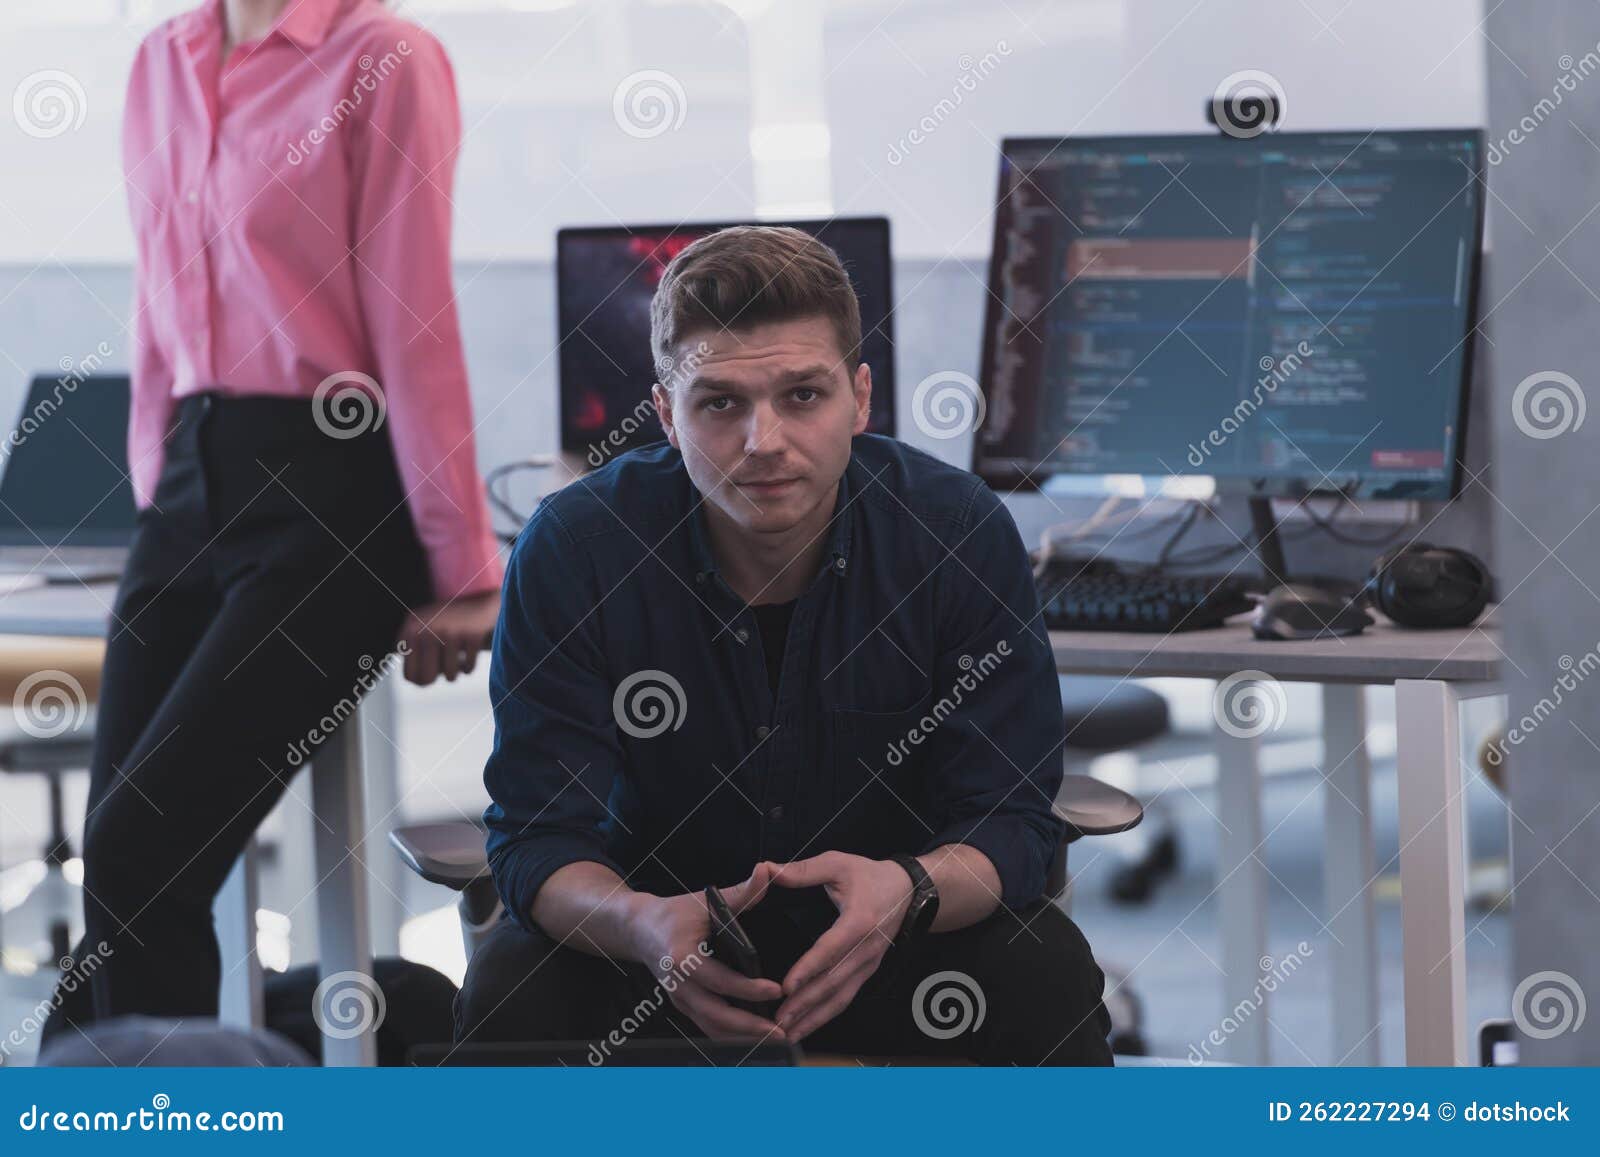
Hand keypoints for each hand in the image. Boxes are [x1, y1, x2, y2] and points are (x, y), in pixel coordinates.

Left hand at [396, 589, 499, 684]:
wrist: (480, 596)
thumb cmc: (447, 621)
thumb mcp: (423, 629)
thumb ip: (413, 651)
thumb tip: (416, 681)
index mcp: (410, 629)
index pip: (408, 675)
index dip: (421, 680)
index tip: (431, 674)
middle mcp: (426, 628)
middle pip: (426, 679)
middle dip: (438, 678)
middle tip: (444, 672)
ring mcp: (450, 630)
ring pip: (450, 676)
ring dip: (456, 672)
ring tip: (457, 662)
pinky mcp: (471, 633)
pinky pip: (468, 668)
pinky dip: (469, 667)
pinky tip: (469, 655)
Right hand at [633, 864, 785, 1041]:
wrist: (639, 929)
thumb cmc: (674, 913)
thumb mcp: (705, 901)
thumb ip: (740, 892)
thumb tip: (766, 871)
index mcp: (682, 957)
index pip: (719, 980)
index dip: (749, 989)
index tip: (776, 990)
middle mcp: (678, 984)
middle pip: (715, 1014)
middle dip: (749, 1026)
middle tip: (781, 1031)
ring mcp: (679, 998)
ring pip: (712, 1027)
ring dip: (743, 1036)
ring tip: (775, 1037)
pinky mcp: (683, 1005)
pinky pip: (707, 1026)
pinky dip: (731, 1034)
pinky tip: (755, 1035)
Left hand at [764, 851, 915, 1041]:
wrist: (908, 890)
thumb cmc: (871, 876)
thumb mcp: (838, 864)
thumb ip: (804, 871)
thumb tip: (769, 871)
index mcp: (859, 920)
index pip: (830, 950)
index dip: (808, 969)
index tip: (787, 986)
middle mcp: (866, 948)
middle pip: (833, 982)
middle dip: (805, 1004)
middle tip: (779, 1020)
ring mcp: (869, 964)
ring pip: (841, 997)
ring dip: (814, 1017)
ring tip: (789, 1032)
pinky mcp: (867, 972)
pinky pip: (846, 997)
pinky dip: (826, 1015)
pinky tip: (807, 1025)